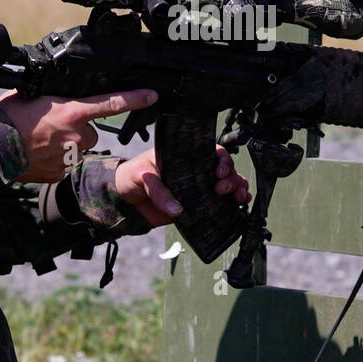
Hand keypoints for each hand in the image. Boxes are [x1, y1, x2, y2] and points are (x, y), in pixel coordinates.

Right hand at [0, 88, 157, 183]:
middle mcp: (77, 135)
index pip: (111, 103)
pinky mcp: (61, 174)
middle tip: (51, 126)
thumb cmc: (7, 119)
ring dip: (66, 145)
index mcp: (72, 111)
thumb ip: (55, 97)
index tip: (152, 96)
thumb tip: (62, 96)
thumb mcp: (33, 96)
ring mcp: (70, 157)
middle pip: (91, 131)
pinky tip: (39, 155)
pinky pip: (66, 164)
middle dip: (77, 129)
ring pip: (79, 149)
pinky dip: (57, 160)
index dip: (135, 99)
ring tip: (41, 141)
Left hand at [114, 144, 249, 227]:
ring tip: (238, 197)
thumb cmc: (131, 177)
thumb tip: (176, 209)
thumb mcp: (142, 176)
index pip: (211, 152)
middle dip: (232, 178)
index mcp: (184, 157)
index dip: (221, 160)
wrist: (122, 202)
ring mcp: (198, 189)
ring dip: (238, 188)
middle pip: (225, 169)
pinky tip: (240, 205)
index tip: (218, 172)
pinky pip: (219, 204)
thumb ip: (158, 191)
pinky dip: (233, 204)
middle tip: (222, 188)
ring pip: (227, 184)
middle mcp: (195, 171)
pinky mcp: (196, 206)